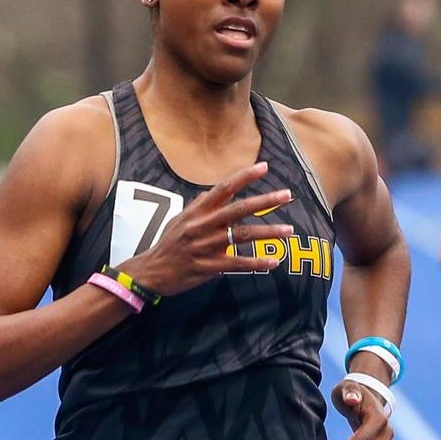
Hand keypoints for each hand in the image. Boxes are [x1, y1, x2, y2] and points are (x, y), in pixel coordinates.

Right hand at [116, 162, 295, 296]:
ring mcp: (206, 246)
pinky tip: (274, 262)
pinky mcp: (209, 266)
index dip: (244, 176)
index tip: (264, 167)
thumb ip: (200, 206)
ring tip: (289, 231)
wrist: (151, 272)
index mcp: (197, 211)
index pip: (224, 188)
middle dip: (265, 201)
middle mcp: (203, 225)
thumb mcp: (180, 219)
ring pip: (243, 235)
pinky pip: (238, 263)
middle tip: (286, 195)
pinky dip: (257, 263)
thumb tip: (215, 193)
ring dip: (268, 232)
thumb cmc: (169, 244)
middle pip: (239, 209)